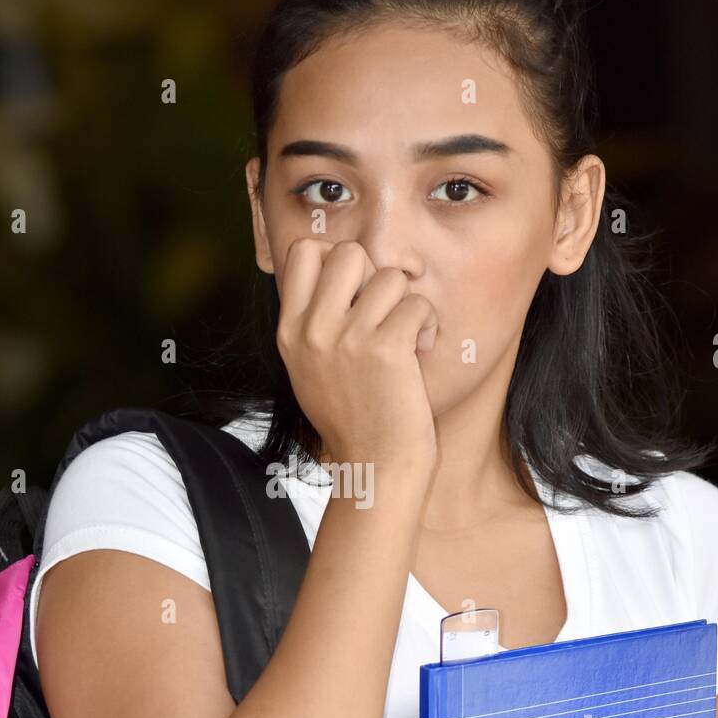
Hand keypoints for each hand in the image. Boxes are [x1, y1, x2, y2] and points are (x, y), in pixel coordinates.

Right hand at [276, 237, 438, 473]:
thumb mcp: (309, 370)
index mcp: (289, 332)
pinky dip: (428, 325)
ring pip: (389, 276)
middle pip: (348, 252)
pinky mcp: (386, 348)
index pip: (304, 252)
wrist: (375, 466)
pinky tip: (421, 350)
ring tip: (406, 336)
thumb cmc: (351, 419)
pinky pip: (417, 304)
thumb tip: (332, 269)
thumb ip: (313, 322)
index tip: (354, 291)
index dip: (335, 258)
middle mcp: (312, 331)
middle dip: (374, 275)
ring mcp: (347, 339)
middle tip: (382, 312)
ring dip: (406, 303)